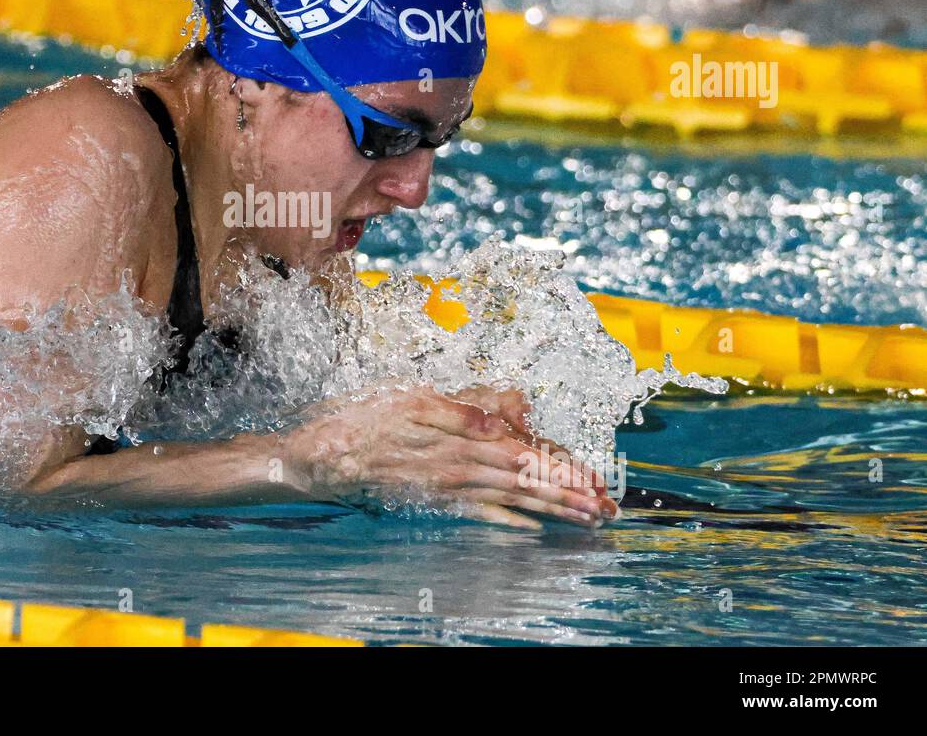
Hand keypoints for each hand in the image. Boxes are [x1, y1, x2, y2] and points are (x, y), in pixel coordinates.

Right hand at [282, 385, 619, 529]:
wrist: (319, 457)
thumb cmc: (361, 420)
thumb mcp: (411, 397)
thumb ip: (461, 408)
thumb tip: (503, 417)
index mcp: (460, 439)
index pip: (524, 455)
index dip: (562, 468)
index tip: (596, 480)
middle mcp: (460, 468)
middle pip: (526, 483)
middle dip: (569, 497)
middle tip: (606, 510)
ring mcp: (447, 488)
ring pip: (509, 500)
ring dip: (549, 511)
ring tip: (583, 520)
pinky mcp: (432, 498)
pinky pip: (477, 513)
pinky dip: (506, 521)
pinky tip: (528, 529)